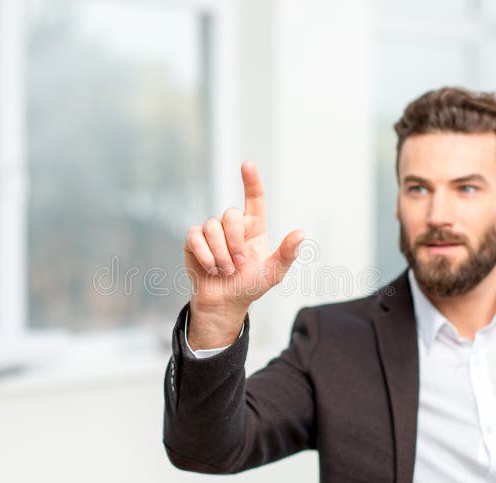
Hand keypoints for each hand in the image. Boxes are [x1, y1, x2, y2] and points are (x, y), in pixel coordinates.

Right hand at [184, 161, 304, 347]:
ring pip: (212, 227)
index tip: (247, 165)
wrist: (224, 303)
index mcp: (254, 228)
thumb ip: (287, 253)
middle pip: (230, 214)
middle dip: (234, 242)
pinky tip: (211, 268)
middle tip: (238, 264)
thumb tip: (301, 233)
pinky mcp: (194, 240)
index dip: (251, 181)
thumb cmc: (250, 286)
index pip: (254, 199)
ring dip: (220, 254)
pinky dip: (205, 255)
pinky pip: (195, 237)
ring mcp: (212, 232)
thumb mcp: (274, 273)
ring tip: (226, 270)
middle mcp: (233, 226)